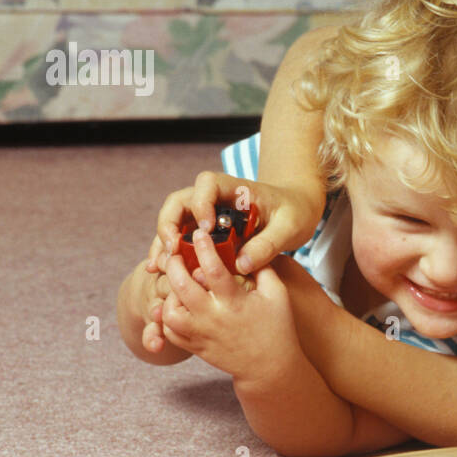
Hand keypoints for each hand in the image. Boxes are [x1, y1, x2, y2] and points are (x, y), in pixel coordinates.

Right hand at [147, 172, 322, 276]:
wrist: (297, 212)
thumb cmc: (295, 212)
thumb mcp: (290, 227)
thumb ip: (268, 244)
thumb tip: (241, 265)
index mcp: (235, 188)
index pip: (206, 184)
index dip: (201, 204)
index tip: (207, 229)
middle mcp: (214, 198)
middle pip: (179, 202)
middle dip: (169, 225)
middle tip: (172, 251)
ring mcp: (206, 215)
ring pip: (174, 222)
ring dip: (163, 243)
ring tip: (158, 267)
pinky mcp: (205, 233)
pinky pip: (181, 240)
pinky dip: (169, 254)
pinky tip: (159, 272)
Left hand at [157, 229, 298, 384]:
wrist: (271, 368)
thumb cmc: (277, 328)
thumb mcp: (278, 295)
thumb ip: (263, 269)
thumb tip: (248, 249)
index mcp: (235, 302)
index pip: (213, 268)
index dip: (203, 247)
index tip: (198, 233)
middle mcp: (214, 318)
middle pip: (182, 286)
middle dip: (174, 264)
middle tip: (176, 253)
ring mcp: (202, 334)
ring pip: (169, 312)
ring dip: (169, 294)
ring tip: (178, 284)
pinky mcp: (196, 347)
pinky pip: (170, 332)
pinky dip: (168, 317)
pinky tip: (177, 305)